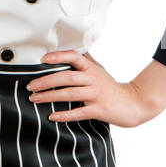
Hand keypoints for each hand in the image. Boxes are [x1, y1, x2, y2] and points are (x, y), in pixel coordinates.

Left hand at [26, 50, 152, 128]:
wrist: (135, 103)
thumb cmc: (112, 88)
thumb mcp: (100, 71)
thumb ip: (86, 62)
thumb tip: (72, 49)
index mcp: (91, 69)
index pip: (74, 57)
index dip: (58, 56)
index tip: (42, 59)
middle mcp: (93, 79)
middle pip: (67, 77)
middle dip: (46, 81)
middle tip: (30, 86)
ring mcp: (96, 94)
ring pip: (70, 93)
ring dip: (50, 96)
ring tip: (35, 99)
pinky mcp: (99, 110)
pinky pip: (79, 112)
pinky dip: (65, 115)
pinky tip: (52, 116)